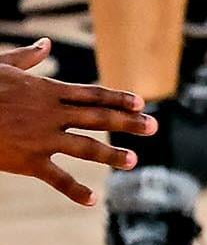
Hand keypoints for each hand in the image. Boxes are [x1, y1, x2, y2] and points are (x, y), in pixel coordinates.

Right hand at [0, 39, 153, 205]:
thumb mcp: (1, 66)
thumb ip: (27, 58)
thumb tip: (45, 44)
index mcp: (47, 91)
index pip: (92, 94)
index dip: (118, 99)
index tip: (141, 103)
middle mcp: (51, 114)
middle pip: (99, 117)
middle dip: (129, 122)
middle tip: (154, 127)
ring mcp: (42, 138)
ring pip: (86, 147)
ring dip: (111, 155)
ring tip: (133, 161)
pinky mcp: (28, 160)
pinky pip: (57, 178)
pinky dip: (75, 190)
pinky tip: (93, 201)